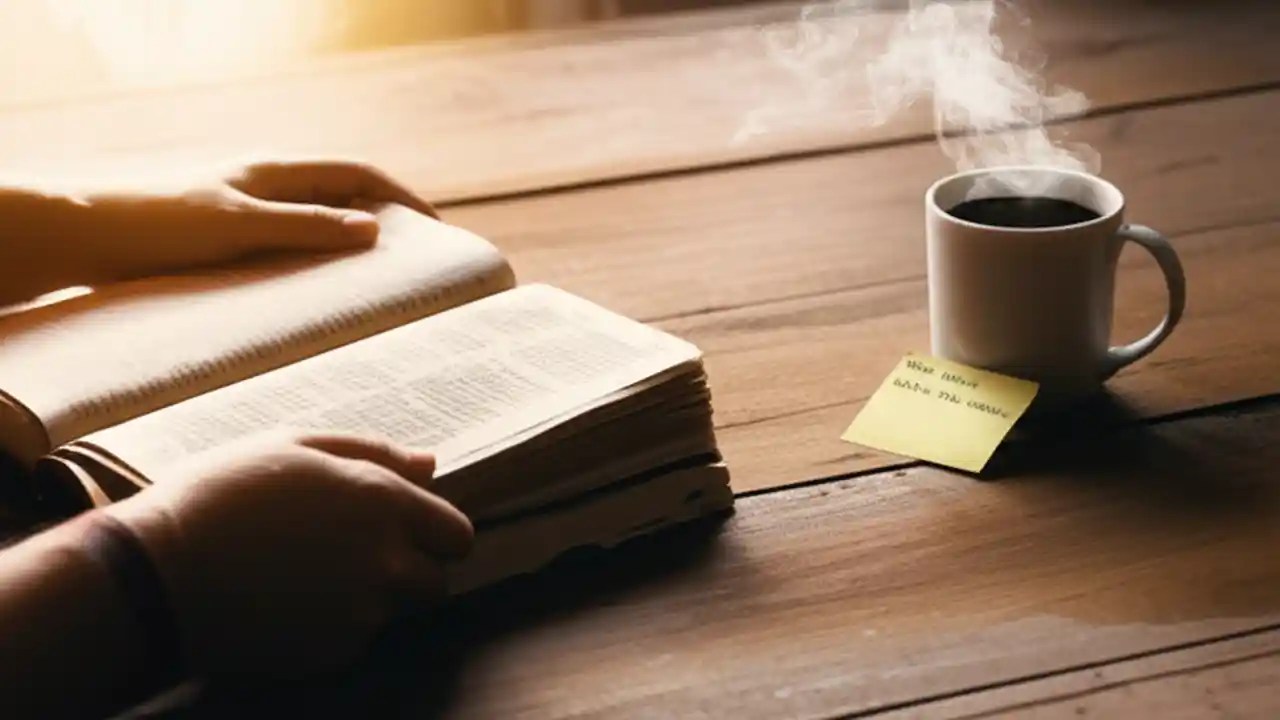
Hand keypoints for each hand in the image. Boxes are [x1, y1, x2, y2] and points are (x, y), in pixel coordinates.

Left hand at [74, 159, 438, 283]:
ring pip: (319, 233)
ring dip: (350, 256)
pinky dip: (317, 274)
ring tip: (381, 294)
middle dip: (385, 229)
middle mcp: (269, 191)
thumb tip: (372, 230)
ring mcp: (252, 218)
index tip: (437, 230)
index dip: (402, 197)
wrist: (90, 237)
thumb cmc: (161, 222)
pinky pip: (290, 257)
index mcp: (277, 172)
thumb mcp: (242, 225)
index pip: (358, 175)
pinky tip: (324, 306)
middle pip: (344, 202)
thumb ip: (307, 227)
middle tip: (418, 268)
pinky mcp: (233, 248)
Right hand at [105, 434, 472, 680]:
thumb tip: (430, 464)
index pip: (457, 535)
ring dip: (369, 599)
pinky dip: (331, 628)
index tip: (404, 531)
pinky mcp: (331, 653)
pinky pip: (352, 641)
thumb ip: (372, 453)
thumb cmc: (220, 496)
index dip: (434, 533)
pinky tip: (285, 604)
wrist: (156, 576)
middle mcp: (386, 562)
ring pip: (393, 612)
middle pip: (435, 581)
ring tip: (306, 576)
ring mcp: (361, 613)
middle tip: (353, 556)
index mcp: (383, 502)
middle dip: (409, 572)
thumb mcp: (293, 446)